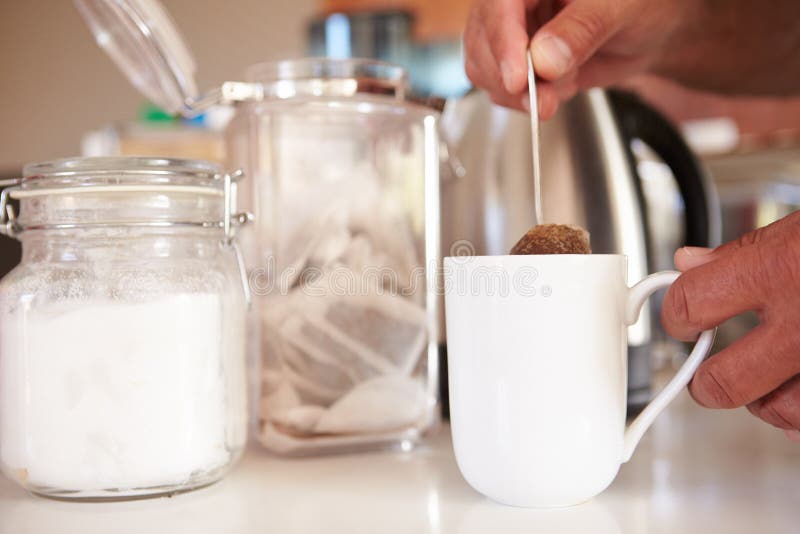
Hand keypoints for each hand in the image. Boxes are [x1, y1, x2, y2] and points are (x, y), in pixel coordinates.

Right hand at [463, 0, 799, 118]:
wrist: (653, 29)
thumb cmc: (645, 4)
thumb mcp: (622, 8)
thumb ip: (583, 30)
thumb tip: (544, 60)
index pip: (500, 3)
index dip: (502, 41)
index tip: (517, 80)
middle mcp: (516, 1)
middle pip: (482, 37)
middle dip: (509, 77)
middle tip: (542, 102)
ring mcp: (513, 29)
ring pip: (484, 66)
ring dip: (517, 93)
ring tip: (561, 91)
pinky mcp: (515, 59)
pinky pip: (499, 86)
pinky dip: (525, 99)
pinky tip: (558, 89)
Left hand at [661, 211, 799, 441]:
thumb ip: (746, 251)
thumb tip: (690, 263)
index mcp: (784, 268)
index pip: (692, 303)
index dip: (675, 313)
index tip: (678, 318)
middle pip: (724, 383)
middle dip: (708, 379)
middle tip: (708, 369)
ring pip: (782, 414)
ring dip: (770, 400)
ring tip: (774, 376)